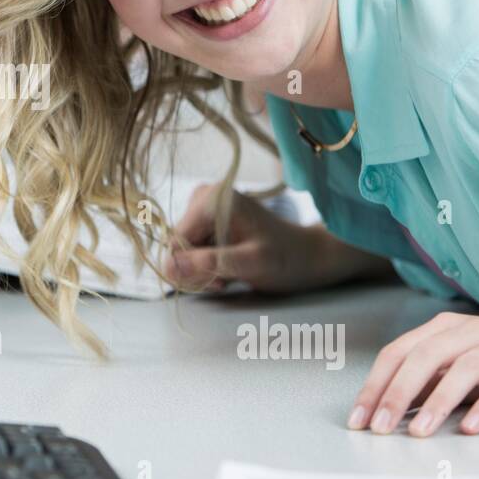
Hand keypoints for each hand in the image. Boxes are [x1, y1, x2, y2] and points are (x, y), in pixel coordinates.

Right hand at [163, 186, 338, 294]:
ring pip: (183, 248)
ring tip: (226, 277)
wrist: (308, 255)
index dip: (187, 267)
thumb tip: (170, 266)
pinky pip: (193, 246)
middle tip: (221, 281)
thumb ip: (210, 263)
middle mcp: (205, 196)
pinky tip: (225, 270)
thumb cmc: (286, 259)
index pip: (175, 240)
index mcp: (211, 200)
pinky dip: (205, 263)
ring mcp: (206, 206)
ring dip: (200, 269)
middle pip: (177, 243)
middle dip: (195, 268)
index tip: (213, 281)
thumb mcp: (250, 263)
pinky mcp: (210, 218)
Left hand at [348, 311, 478, 435]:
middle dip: (397, 394)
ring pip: (464, 368)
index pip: (398, 352)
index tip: (358, 418)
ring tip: (420, 431)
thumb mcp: (459, 366)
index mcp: (443, 328)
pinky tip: (471, 426)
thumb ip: (428, 381)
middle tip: (381, 427)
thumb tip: (387, 409)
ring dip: (438, 402)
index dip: (375, 385)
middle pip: (424, 357)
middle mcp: (470, 330)